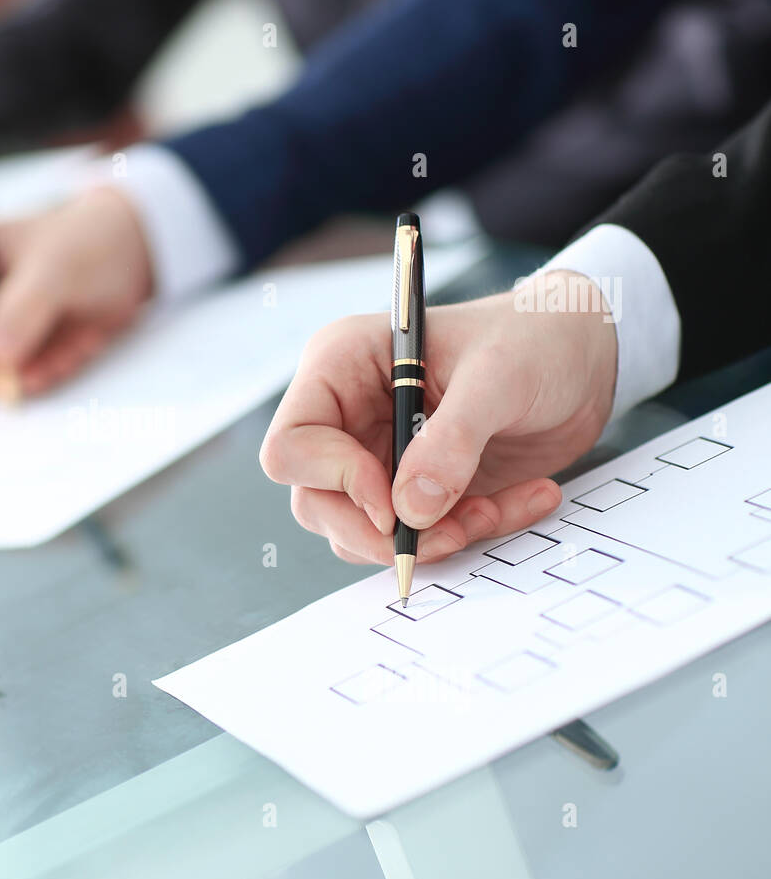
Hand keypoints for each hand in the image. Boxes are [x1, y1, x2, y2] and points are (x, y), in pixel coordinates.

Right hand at [0, 186, 153, 396]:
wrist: (129, 253)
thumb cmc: (87, 242)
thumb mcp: (59, 267)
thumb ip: (24, 307)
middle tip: (35, 376)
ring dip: (25, 377)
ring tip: (69, 351)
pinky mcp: (6, 349)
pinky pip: (10, 383)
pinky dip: (43, 376)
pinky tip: (73, 350)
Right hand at [259, 275, 618, 565]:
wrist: (587, 357)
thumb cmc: (537, 338)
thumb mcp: (499, 377)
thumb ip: (451, 441)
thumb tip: (408, 510)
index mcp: (340, 367)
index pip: (291, 447)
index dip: (334, 482)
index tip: (396, 504)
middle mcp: (345, 415)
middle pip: (315, 501)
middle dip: (381, 531)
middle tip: (451, 532)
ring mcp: (374, 455)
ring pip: (358, 531)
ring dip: (427, 540)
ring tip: (493, 511)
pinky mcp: (410, 488)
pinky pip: (411, 537)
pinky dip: (461, 535)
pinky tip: (514, 503)